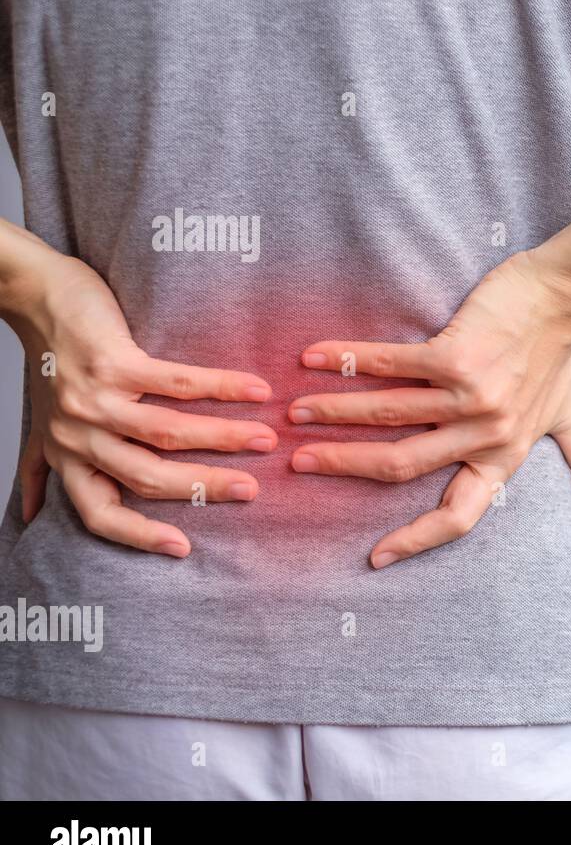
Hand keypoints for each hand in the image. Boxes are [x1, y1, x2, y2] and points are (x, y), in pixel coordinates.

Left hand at [8, 244, 276, 556]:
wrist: (33, 295)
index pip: (98, 513)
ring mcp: (95, 400)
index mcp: (67, 456)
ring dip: (223, 439)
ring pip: (166, 434)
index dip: (139, 537)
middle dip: (203, 487)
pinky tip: (255, 390)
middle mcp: (77, 436)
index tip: (183, 549)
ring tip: (265, 440)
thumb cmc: (47, 359)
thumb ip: (39, 465)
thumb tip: (30, 517)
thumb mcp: (38, 422)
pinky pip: (178, 384)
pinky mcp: (113, 363)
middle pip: (146, 478)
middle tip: (250, 491)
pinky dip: (222, 388)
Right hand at [288, 252, 570, 568]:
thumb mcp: (570, 419)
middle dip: (344, 465)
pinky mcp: (455, 356)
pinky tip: (312, 359)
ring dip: (333, 413)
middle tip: (299, 463)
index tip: (378, 557)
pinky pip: (389, 365)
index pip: (459, 515)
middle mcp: (485, 434)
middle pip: (401, 464)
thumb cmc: (559, 356)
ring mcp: (469, 396)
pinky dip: (347, 362)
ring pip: (386, 416)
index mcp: (504, 457)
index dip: (417, 540)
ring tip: (294, 412)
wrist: (562, 297)